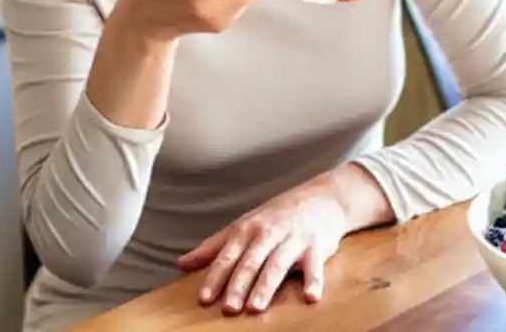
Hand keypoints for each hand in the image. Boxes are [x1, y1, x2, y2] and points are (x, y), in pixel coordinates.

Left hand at [177, 176, 348, 313]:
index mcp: (248, 229)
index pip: (227, 256)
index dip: (215, 277)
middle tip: (228, 308)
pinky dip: (314, 281)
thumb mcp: (244, 224)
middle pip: (251, 262)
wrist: (324, 197)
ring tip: (256, 307)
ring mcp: (294, 239)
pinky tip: (310, 297)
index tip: (205, 298)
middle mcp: (269, 233)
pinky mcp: (317, 246)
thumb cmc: (279, 214)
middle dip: (238, 285)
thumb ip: (214, 246)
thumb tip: (181, 264)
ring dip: (266, 286)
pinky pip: (315, 266)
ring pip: (277, 264)